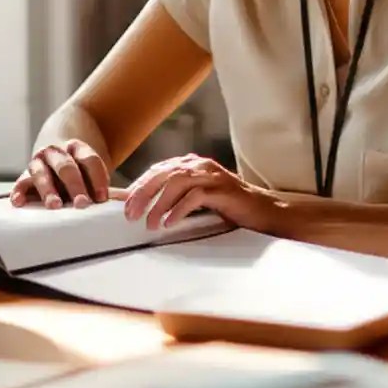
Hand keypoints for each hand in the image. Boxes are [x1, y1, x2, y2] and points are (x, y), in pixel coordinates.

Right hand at [10, 139, 110, 208]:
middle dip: (75, 186)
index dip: (98, 178)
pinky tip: (18, 202)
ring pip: (42, 173)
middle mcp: (56, 152)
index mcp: (78, 148)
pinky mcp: (25, 175)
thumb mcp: (91, 170)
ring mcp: (39, 161)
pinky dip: (18, 191)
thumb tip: (125, 203)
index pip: (89, 160)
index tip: (102, 198)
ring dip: (48, 190)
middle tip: (82, 204)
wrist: (57, 149)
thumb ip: (102, 185)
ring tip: (54, 206)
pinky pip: (20, 182)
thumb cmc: (80, 169)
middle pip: (67, 167)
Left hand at [121, 154, 279, 231]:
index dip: (140, 185)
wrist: (262, 210)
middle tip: (131, 215)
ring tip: (149, 223)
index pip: (158, 170)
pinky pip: (195, 197)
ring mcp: (212, 176)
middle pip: (164, 174)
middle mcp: (200, 165)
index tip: (125, 203)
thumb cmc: (227, 205)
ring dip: (159, 204)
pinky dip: (179, 210)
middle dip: (144, 194)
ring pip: (177, 183)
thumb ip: (173, 196)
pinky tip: (169, 222)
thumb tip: (141, 205)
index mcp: (192, 164)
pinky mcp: (222, 190)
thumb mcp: (197, 197)